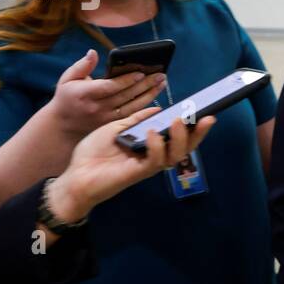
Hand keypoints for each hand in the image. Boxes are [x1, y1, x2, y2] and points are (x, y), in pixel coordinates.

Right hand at [43, 50, 166, 139]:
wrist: (63, 126)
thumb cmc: (66, 97)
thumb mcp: (67, 79)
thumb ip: (82, 66)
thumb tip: (93, 53)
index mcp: (85, 94)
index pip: (109, 87)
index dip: (126, 81)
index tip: (141, 73)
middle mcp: (97, 108)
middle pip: (125, 96)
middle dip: (144, 85)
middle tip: (161, 75)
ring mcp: (105, 119)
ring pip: (132, 107)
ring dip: (149, 95)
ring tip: (162, 83)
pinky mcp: (111, 126)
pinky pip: (131, 116)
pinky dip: (145, 108)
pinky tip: (156, 98)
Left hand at [46, 106, 216, 221]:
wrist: (75, 174)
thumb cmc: (93, 153)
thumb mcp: (115, 128)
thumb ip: (136, 120)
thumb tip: (156, 109)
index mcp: (149, 145)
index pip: (177, 136)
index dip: (192, 125)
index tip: (201, 111)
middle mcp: (153, 156)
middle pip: (184, 147)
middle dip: (198, 134)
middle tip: (207, 118)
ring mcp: (147, 166)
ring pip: (174, 155)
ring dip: (180, 138)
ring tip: (179, 122)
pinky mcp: (138, 173)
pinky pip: (154, 161)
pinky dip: (156, 146)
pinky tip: (152, 133)